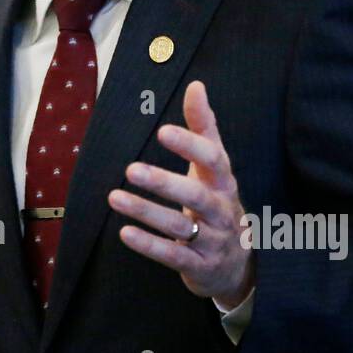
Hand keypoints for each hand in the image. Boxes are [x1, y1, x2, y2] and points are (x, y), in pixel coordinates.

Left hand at [108, 81, 253, 307]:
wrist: (238, 265)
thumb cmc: (218, 204)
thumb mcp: (214, 168)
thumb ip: (204, 127)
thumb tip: (196, 85)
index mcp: (224, 183)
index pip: (213, 160)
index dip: (190, 145)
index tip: (163, 131)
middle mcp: (221, 210)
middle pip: (196, 196)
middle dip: (164, 182)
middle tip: (131, 169)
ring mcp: (212, 241)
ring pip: (181, 227)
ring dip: (146, 212)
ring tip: (114, 197)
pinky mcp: (198, 266)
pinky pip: (173, 256)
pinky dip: (149, 245)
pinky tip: (124, 232)